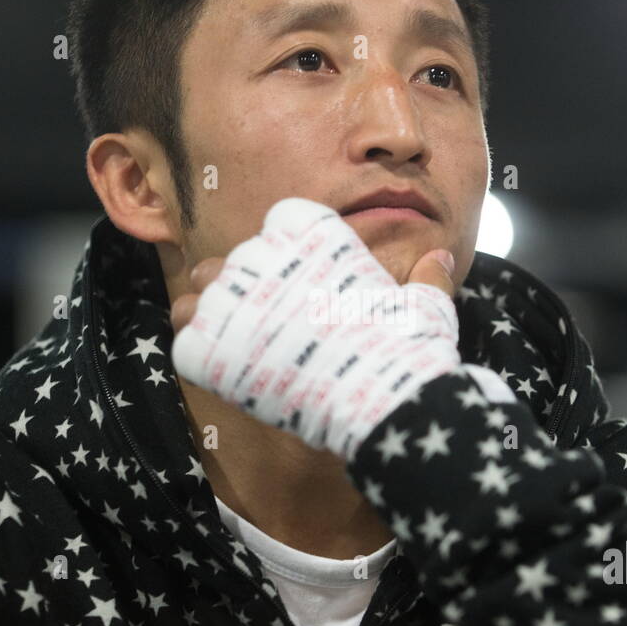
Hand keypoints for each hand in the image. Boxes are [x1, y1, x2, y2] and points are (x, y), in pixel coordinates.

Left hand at [170, 198, 463, 461]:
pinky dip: (202, 356)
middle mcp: (264, 255)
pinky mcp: (209, 346)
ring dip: (214, 314)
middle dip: (248, 286)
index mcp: (313, 234)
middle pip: (237, 259)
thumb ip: (428, 279)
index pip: (282, 222)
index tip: (304, 285)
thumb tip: (440, 257)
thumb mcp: (426, 307)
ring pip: (199, 292)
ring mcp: (232, 299)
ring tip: (240, 346)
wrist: (380, 404)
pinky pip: (186, 340)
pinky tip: (228, 374)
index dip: (289, 253)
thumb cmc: (407, 351)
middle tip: (273, 325)